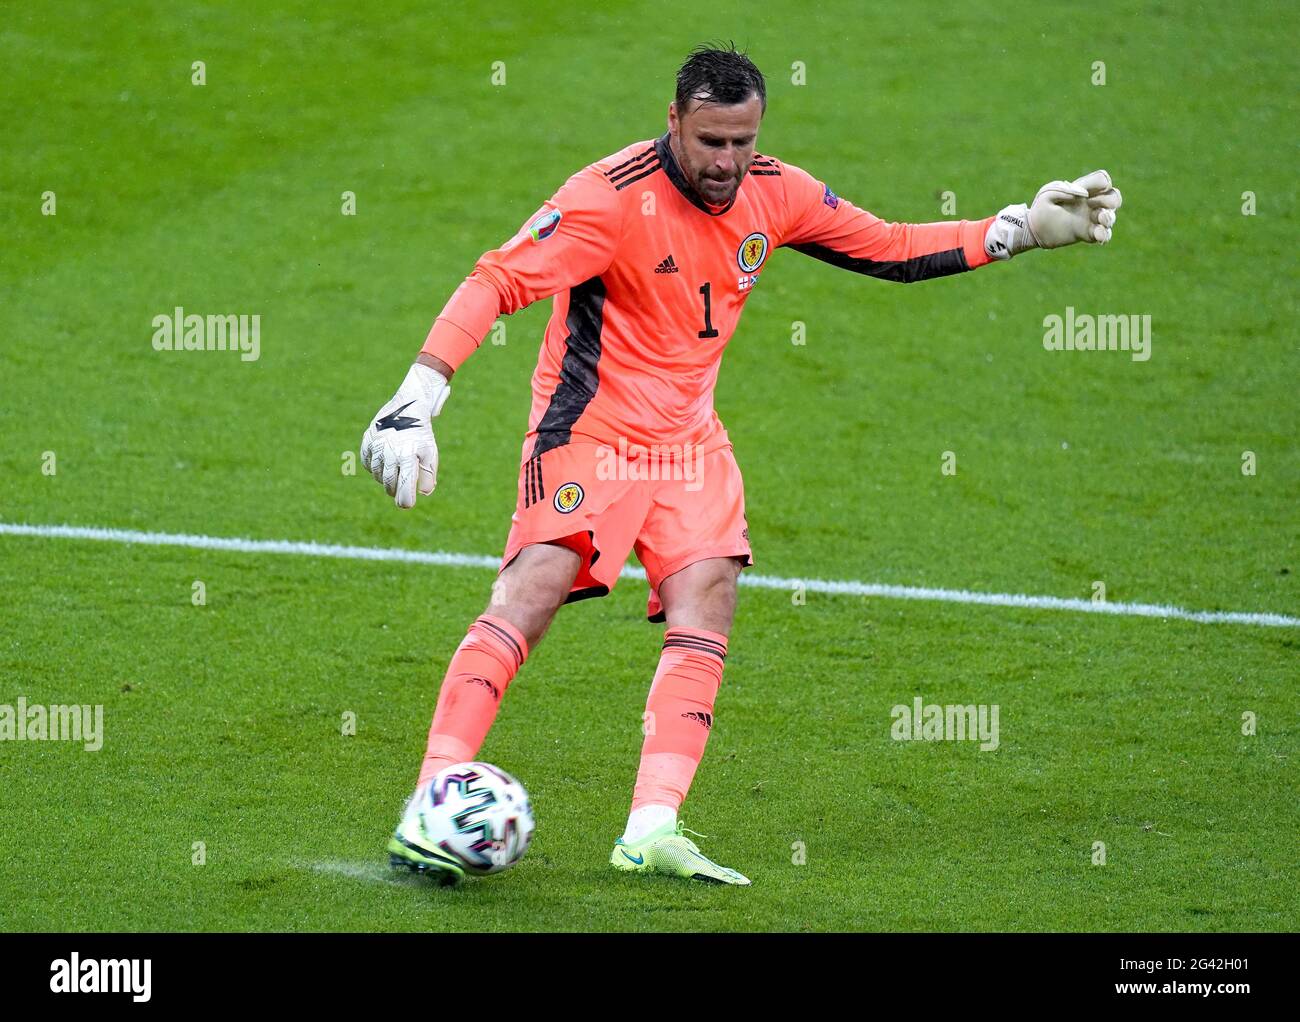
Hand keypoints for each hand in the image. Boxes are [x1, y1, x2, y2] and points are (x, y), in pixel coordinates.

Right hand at [359, 362, 450, 508]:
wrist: (409, 407)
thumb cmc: (421, 435)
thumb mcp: (430, 455)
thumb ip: (428, 476)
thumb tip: (422, 493)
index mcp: (408, 457)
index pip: (403, 488)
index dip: (405, 501)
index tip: (407, 504)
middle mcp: (389, 453)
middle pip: (389, 485)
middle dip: (396, 490)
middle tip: (402, 490)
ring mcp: (376, 446)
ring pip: (377, 475)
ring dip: (385, 478)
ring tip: (395, 471)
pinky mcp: (367, 441)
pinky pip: (367, 463)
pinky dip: (374, 467)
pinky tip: (383, 463)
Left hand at [985, 170, 1121, 258]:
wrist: (1033, 229)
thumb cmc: (1041, 208)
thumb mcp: (1048, 193)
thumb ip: (1066, 190)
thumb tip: (1084, 195)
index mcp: (1084, 190)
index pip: (1103, 181)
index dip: (1102, 183)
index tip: (1088, 190)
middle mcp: (1091, 203)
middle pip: (1114, 197)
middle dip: (1111, 200)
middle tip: (1094, 205)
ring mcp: (1090, 219)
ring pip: (1110, 217)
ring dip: (1109, 217)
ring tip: (1101, 219)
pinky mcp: (1087, 234)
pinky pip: (1103, 235)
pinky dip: (1105, 235)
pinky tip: (1099, 235)